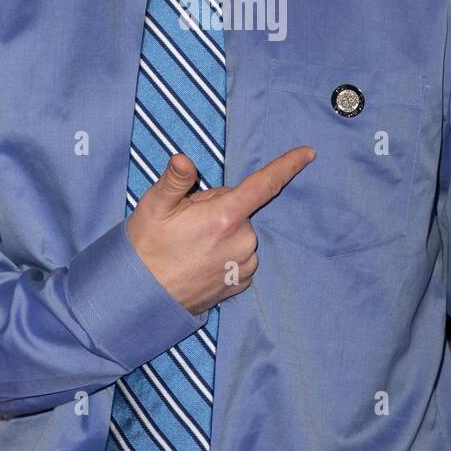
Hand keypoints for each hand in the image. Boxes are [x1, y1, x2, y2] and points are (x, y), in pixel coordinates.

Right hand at [125, 147, 316, 313]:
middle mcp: (243, 242)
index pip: (264, 184)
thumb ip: (175, 180)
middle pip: (241, 208)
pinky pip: (240, 254)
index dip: (288, 165)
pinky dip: (226, 251)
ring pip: (241, 232)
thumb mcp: (154, 207)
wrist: (141, 297)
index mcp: (225, 218)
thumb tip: (185, 160)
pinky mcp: (241, 283)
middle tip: (188, 221)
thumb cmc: (147, 247)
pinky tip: (200, 259)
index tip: (308, 153)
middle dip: (219, 207)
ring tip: (191, 243)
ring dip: (223, 231)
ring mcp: (244, 265)